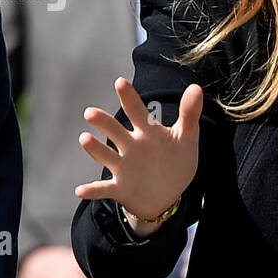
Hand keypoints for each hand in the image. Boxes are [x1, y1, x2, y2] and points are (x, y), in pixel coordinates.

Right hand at [75, 78, 202, 221]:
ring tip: (84, 139)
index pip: (138, 112)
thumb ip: (189, 114)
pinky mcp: (120, 188)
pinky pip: (104, 189)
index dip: (130, 98)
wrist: (167, 194)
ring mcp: (124, 168)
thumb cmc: (175, 162)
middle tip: (91, 112)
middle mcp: (131, 147)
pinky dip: (92, 190)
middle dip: (103, 122)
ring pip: (106, 156)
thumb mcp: (186, 138)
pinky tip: (81, 190)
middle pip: (116, 131)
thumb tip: (196, 87)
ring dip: (95, 149)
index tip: (120, 82)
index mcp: (148, 133)